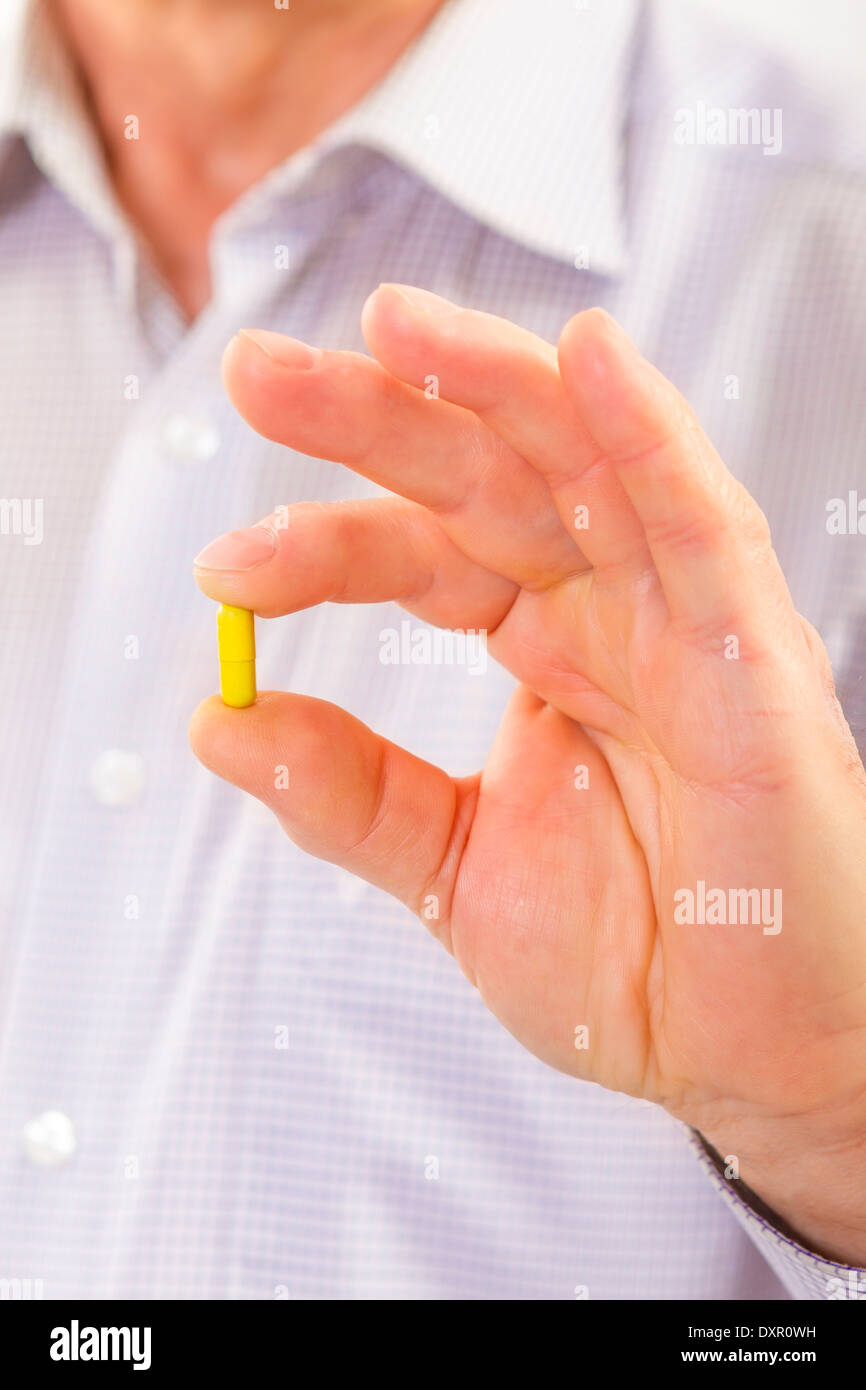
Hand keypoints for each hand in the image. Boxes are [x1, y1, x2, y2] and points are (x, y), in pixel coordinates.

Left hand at [191, 287, 865, 1262]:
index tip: (226, 571)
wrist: (749, 1052)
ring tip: (389, 327)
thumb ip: (347, 793)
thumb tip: (218, 721)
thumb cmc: (636, 960)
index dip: (322, 547)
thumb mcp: (454, 870)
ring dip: (491, 383)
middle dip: (372, 417)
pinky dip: (648, 434)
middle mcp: (607, 610)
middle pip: (484, 475)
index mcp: (543, 646)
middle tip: (256, 373)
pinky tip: (585, 358)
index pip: (421, 552)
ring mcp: (679, 616)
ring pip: (583, 461)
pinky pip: (700, 518)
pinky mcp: (753, 646)